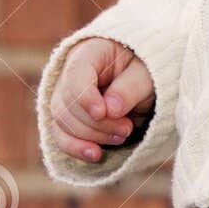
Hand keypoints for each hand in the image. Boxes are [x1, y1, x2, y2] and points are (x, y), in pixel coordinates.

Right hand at [48, 36, 155, 164]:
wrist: (145, 79)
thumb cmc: (147, 70)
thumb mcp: (147, 74)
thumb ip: (129, 89)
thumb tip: (111, 110)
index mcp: (90, 52)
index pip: (75, 75)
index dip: (85, 97)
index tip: (103, 113)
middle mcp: (70, 72)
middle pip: (67, 103)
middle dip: (97, 123)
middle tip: (127, 128)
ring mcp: (65, 95)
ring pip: (62, 122)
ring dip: (91, 136)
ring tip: (123, 136)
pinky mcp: (67, 117)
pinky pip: (61, 136)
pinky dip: (76, 148)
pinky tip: (95, 155)